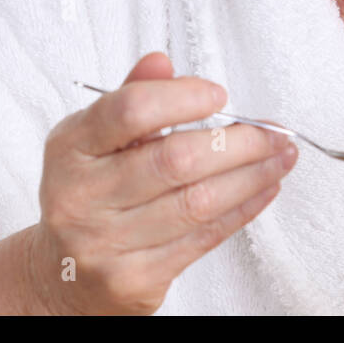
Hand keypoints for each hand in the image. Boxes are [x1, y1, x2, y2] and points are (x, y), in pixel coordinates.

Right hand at [30, 52, 297, 314]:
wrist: (63, 275)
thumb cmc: (88, 194)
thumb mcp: (94, 139)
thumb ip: (131, 97)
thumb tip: (162, 63)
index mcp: (71, 148)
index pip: (129, 112)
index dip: (182, 98)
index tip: (219, 95)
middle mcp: (81, 196)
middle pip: (174, 160)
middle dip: (237, 143)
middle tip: (272, 131)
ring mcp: (106, 242)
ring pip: (196, 202)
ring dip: (251, 176)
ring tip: (280, 157)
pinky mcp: (135, 279)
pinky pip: (203, 239)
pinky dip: (242, 210)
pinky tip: (263, 190)